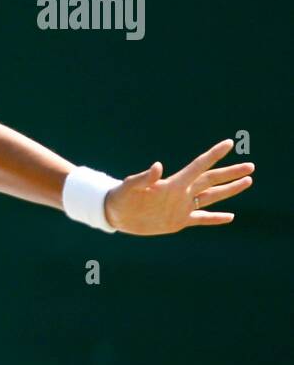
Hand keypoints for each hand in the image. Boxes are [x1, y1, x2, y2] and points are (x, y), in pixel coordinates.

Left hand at [105, 139, 254, 234]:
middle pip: (211, 180)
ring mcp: (181, 206)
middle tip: (250, 166)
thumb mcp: (130, 186)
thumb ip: (144, 177)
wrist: (115, 214)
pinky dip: (215, 218)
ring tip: (247, 181)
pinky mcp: (178, 221)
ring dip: (229, 190)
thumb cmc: (120, 196)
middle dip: (230, 173)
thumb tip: (158, 166)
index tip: (229, 143)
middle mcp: (181, 193)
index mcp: (173, 183)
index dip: (213, 155)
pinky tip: (230, 216)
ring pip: (211, 197)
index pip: (199, 166)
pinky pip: (201, 218)